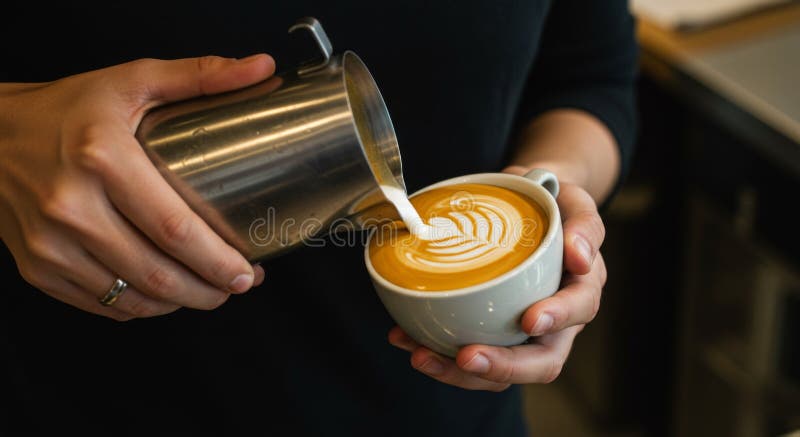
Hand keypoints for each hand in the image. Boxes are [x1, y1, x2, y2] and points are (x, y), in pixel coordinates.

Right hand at [0, 55, 273, 319]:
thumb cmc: (64, 109)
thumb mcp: (131, 81)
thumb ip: (199, 76)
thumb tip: (260, 68)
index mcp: (101, 158)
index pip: (173, 227)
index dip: (217, 259)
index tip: (247, 271)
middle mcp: (70, 207)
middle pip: (158, 272)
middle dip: (209, 290)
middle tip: (237, 286)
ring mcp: (50, 244)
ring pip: (132, 298)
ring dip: (181, 304)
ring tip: (210, 292)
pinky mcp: (38, 267)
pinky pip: (102, 303)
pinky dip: (141, 307)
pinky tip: (165, 294)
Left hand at [388, 175, 606, 390]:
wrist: (531, 205)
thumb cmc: (554, 206)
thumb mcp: (575, 202)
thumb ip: (584, 225)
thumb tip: (580, 257)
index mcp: (580, 288)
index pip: (578, 311)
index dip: (556, 319)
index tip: (529, 319)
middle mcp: (557, 322)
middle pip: (541, 362)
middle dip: (502, 367)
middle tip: (466, 357)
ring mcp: (522, 334)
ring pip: (501, 371)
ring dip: (458, 372)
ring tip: (421, 355)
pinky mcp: (491, 335)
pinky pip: (470, 355)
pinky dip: (438, 354)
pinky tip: (405, 339)